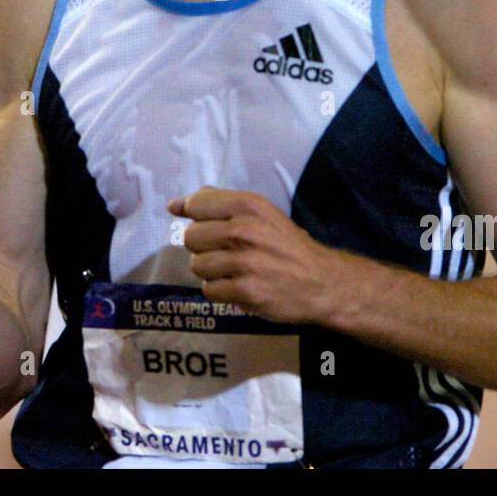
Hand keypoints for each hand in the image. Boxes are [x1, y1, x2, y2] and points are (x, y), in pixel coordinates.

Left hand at [167, 187, 342, 323]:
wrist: (322, 281)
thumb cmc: (287, 245)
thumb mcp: (261, 212)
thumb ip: (219, 203)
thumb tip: (175, 205)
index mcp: (248, 205)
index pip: (196, 204)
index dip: (193, 216)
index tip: (201, 225)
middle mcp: (244, 230)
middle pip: (191, 238)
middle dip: (204, 247)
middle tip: (227, 252)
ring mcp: (244, 262)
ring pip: (197, 266)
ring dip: (212, 272)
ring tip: (235, 271)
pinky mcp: (245, 291)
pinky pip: (209, 290)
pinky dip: (221, 291)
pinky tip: (240, 286)